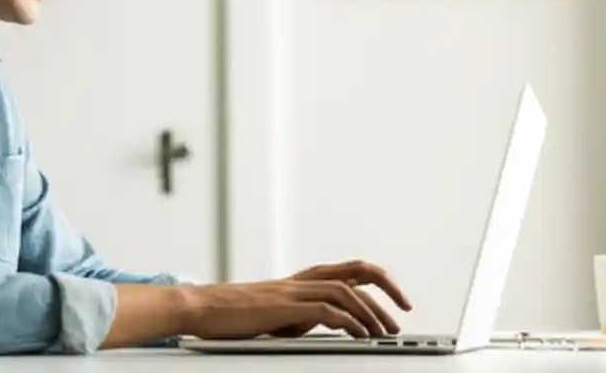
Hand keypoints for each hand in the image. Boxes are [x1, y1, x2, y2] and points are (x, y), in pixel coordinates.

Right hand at [180, 259, 411, 340]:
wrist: (201, 307)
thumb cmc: (234, 314)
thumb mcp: (279, 314)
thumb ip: (305, 316)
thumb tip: (333, 327)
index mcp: (303, 280)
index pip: (350, 270)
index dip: (378, 281)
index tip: (396, 300)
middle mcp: (302, 280)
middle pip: (357, 270)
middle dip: (387, 288)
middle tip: (405, 311)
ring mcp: (293, 291)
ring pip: (346, 290)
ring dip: (371, 311)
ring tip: (385, 332)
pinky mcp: (284, 307)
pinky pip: (326, 310)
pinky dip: (348, 321)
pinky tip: (358, 334)